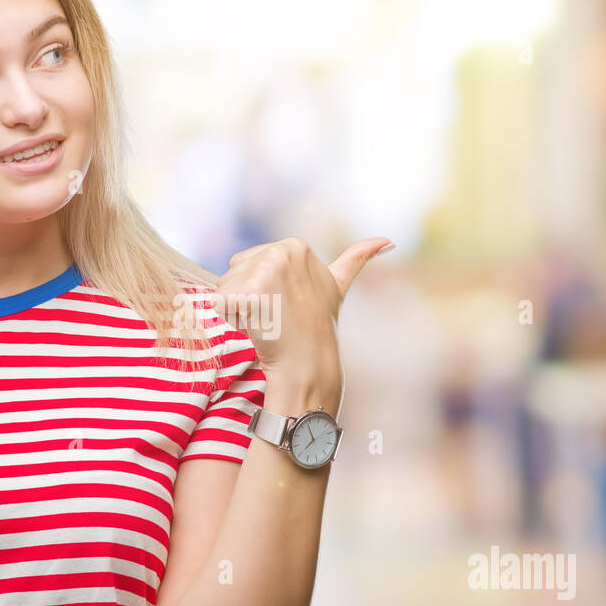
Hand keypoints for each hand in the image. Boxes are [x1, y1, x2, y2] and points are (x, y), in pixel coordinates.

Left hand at [208, 236, 392, 381]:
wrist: (309, 364)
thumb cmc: (318, 326)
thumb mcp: (337, 284)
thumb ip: (358, 257)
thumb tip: (388, 240)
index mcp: (295, 245)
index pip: (249, 261)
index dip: (261, 287)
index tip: (284, 303)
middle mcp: (278, 253)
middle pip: (234, 271)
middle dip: (247, 295)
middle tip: (274, 316)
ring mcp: (262, 273)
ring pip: (224, 287)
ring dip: (237, 308)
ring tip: (266, 322)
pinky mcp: (245, 295)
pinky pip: (217, 304)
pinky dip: (228, 320)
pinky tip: (253, 328)